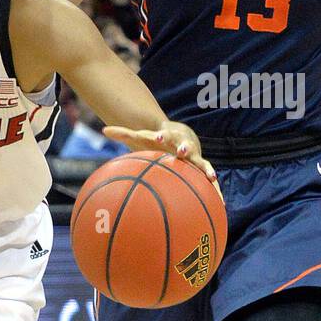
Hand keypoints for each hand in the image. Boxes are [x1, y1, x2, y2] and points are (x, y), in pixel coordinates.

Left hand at [103, 120, 219, 188]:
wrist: (181, 136)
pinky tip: (216, 191)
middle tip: (184, 151)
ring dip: (204, 167)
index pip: (164, 135)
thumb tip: (104, 129)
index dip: (161, 136)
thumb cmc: (156, 140)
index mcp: (168, 137)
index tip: (157, 137)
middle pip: (185, 145)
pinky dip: (211, 179)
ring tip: (211, 176)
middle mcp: (182, 144)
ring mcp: (193, 155)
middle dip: (185, 147)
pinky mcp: (199, 164)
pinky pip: (206, 172)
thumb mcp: (141, 137)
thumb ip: (124, 134)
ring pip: (200, 160)